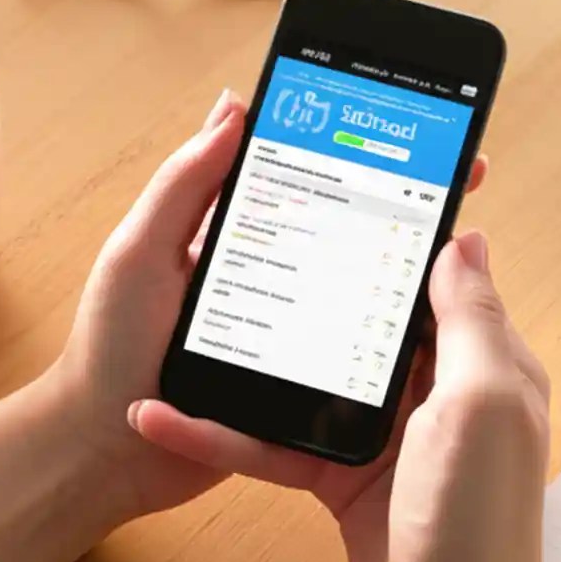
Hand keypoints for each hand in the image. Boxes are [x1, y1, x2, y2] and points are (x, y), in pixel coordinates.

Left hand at [44, 89, 489, 531]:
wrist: (104, 453)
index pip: (300, 175)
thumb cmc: (110, 349)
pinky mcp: (292, 379)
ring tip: (456, 252)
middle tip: (457, 185)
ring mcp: (283, 326)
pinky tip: (421, 331)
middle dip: (398, 205)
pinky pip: (344, 351)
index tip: (405, 131)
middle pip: (343, 228)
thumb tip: (234, 108)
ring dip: (401, 271)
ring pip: (354, 289)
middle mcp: (264, 273)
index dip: (350, 151)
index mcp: (229, 233)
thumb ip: (183, 185)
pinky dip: (382, 337)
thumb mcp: (141, 252)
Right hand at [126, 239, 551, 561]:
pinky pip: (275, 443)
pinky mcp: (338, 475)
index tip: (341, 200)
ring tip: (189, 335)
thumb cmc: (479, 518)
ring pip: (304, 381)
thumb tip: (463, 240)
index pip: (432, 284)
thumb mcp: (483, 402)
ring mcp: (383, 434)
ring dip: (246, 366)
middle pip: (357, 322)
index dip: (392, 241)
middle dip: (303, 291)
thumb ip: (471, 319)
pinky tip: (171, 420)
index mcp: (480, 364)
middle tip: (247, 249)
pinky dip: (223, 435)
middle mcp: (433, 392)